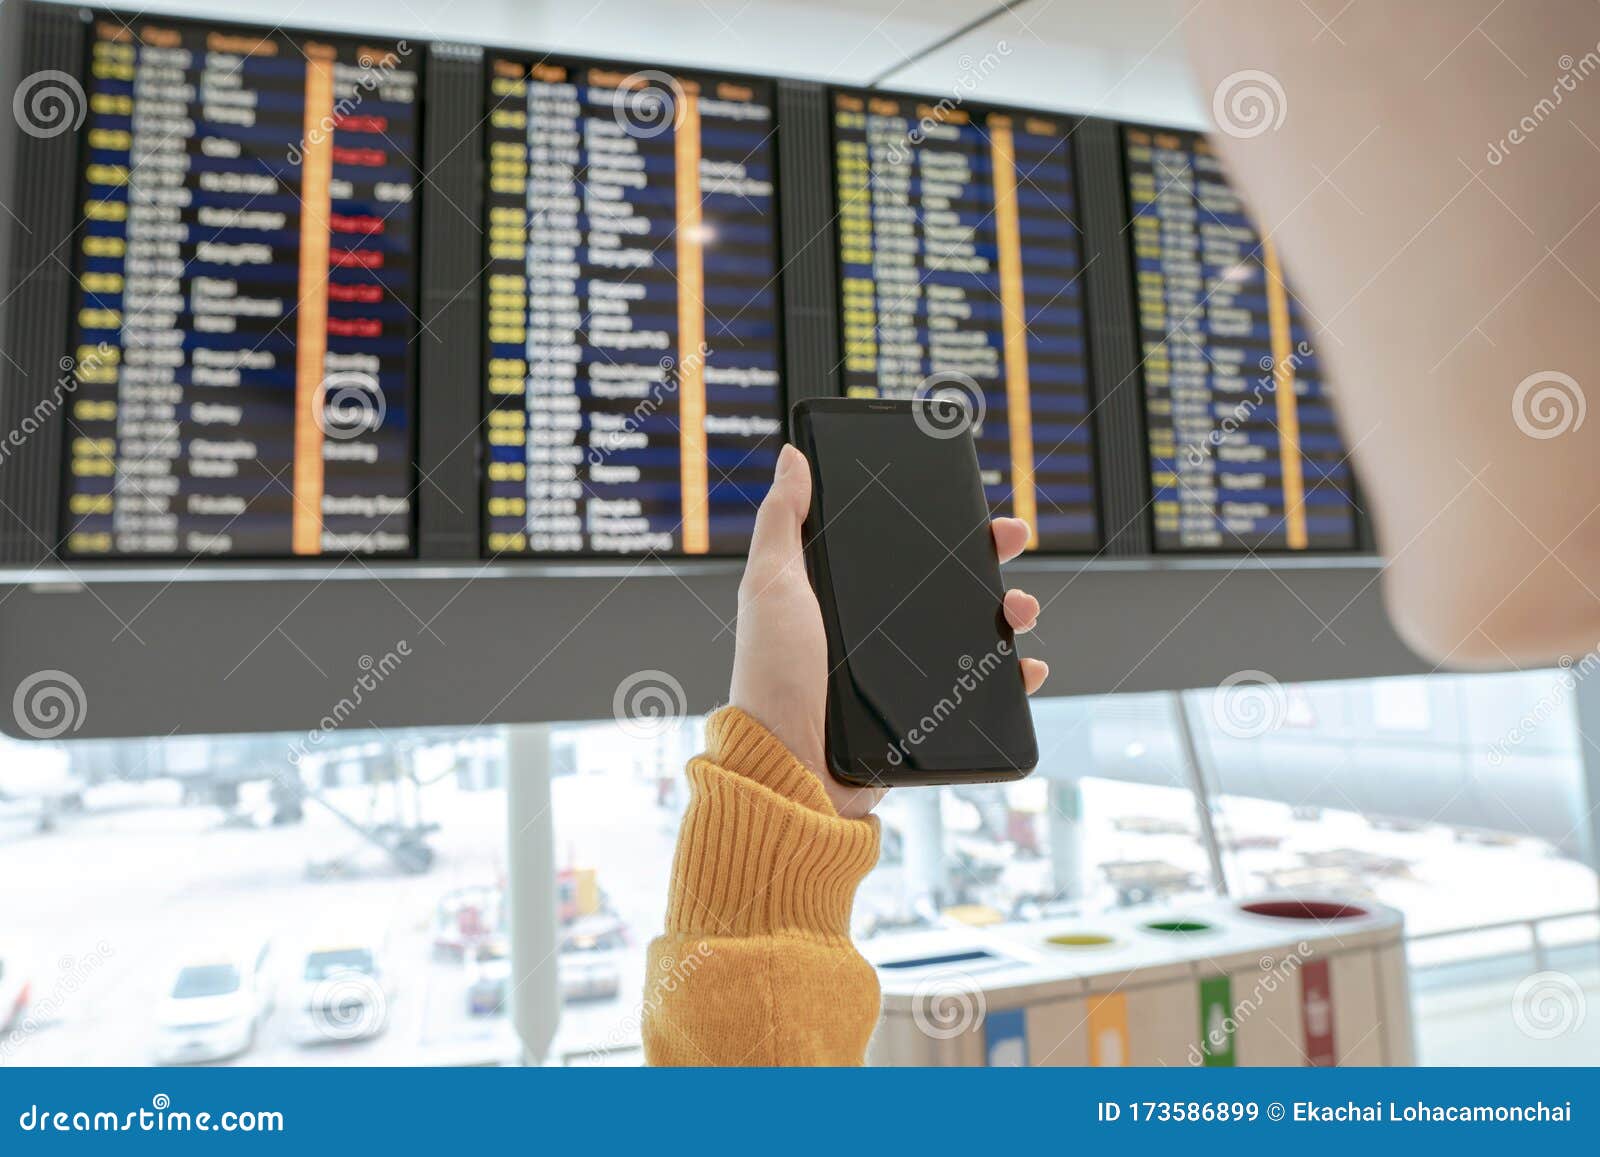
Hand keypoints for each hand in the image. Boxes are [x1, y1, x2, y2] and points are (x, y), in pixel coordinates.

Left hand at [729, 443, 1049, 819]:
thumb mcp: (771, 587)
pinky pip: (977, 692)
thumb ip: (781, 522)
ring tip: (1020, 610)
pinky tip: (1026, 667)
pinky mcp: (921, 716)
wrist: (791, 768)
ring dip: (1008, 614)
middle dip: (987, 558)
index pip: (901, 548)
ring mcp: (900, 675)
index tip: (972, 504)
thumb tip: (792, 458)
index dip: (940, 523)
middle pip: (945, 584)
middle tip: (1011, 541)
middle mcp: (874, 632)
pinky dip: (1010, 678)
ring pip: (971, 633)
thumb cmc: (771, 677)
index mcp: (841, 597)